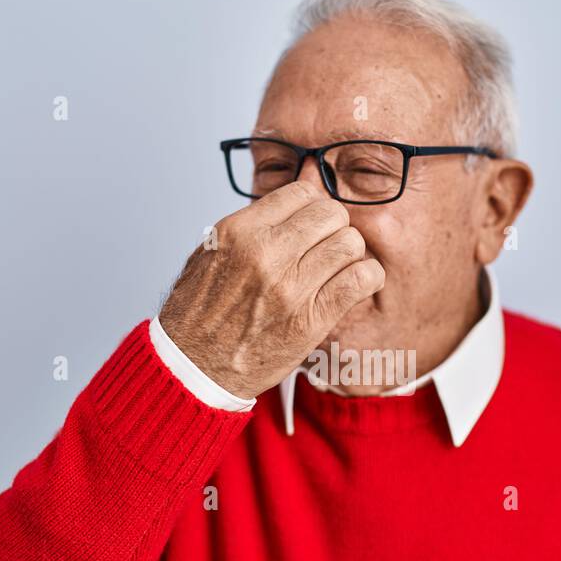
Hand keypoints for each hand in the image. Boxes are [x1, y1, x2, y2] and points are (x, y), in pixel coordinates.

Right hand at [157, 181, 384, 398]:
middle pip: (331, 214)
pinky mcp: (311, 320)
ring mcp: (291, 288)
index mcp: (240, 231)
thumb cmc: (200, 313)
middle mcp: (266, 253)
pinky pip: (360, 280)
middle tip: (326, 247)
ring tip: (337, 268)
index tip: (311, 225)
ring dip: (350, 254)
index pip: (302, 193)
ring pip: (350, 244)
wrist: (193, 368)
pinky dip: (367, 277)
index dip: (313, 206)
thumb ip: (250, 227)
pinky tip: (356, 284)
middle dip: (335, 228)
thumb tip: (289, 209)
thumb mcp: (211, 253)